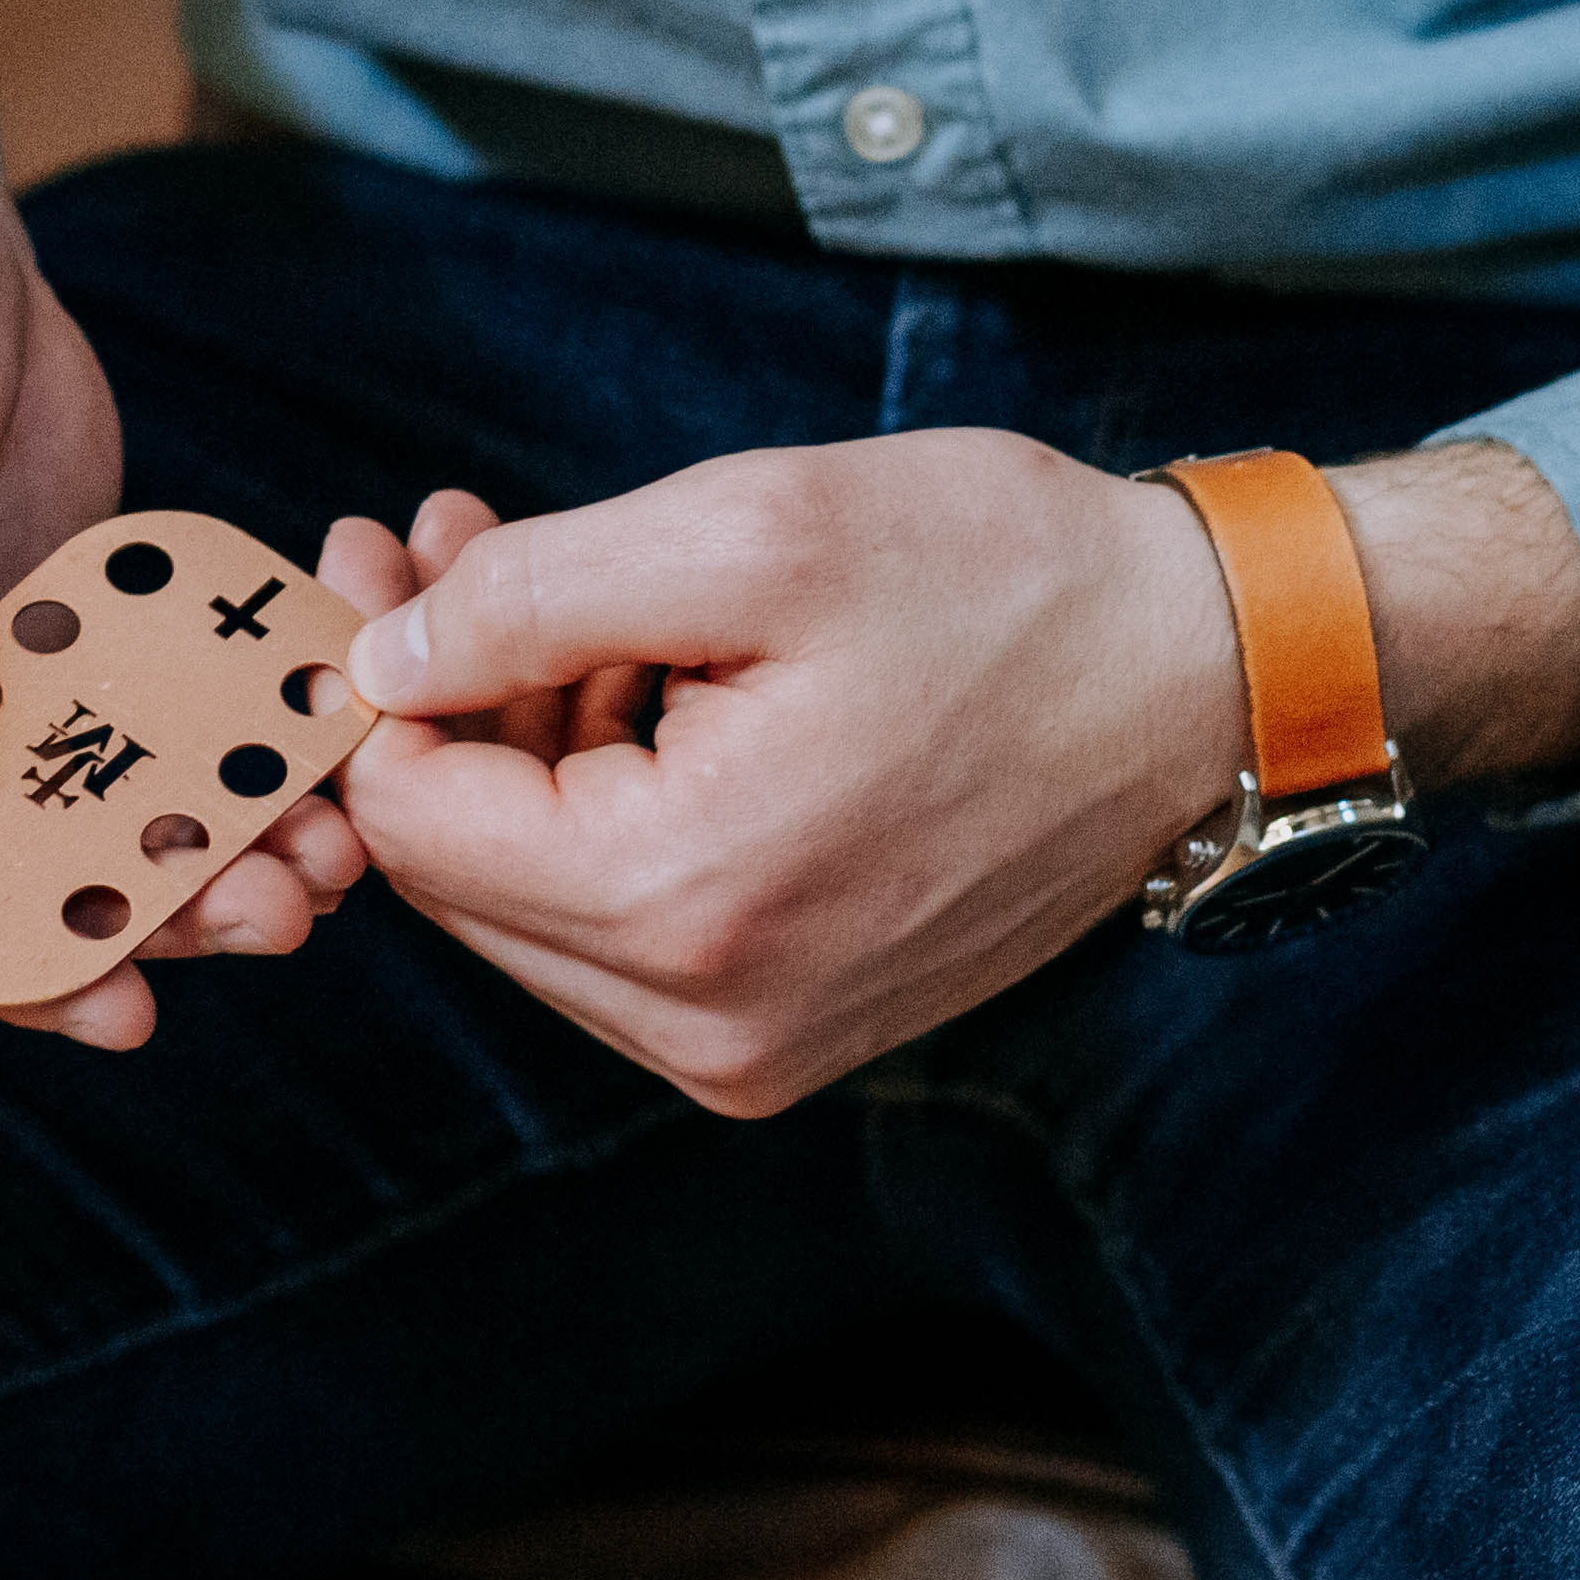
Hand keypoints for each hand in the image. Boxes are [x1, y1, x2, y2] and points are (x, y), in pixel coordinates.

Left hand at [325, 434, 1579, 1116]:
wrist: (1204, 677)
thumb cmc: (1000, 581)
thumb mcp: (750, 531)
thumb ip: (530, 599)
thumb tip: (374, 662)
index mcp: (685, 904)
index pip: (413, 819)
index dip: (381, 669)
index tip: (393, 546)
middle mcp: (706, 1024)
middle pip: (462, 869)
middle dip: (443, 697)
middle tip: (454, 542)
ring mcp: (754, 1048)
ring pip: (536, 898)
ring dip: (522, 741)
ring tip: (569, 588)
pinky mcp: (795, 1032)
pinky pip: (629, 926)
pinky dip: (607, 799)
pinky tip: (643, 675)